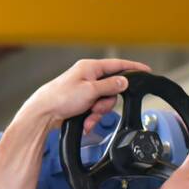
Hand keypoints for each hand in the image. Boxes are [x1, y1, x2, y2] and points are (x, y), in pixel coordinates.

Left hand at [13, 58, 151, 134]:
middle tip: (96, 108)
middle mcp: (88, 77)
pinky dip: (91, 118)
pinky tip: (85, 124)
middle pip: (111, 88)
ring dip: (97, 113)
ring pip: (103, 102)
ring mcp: (84, 90)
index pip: (117, 65)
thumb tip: (124, 82)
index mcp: (90, 68)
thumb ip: (110, 86)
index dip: (133, 68)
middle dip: (106, 103)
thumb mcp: (90, 91)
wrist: (42, 114)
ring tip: (87, 117)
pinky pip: (93, 109)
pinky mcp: (80, 102)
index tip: (146, 71)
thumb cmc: (59, 98)